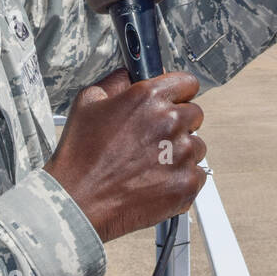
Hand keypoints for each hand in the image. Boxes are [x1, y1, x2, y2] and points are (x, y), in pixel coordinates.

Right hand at [44, 68, 205, 242]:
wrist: (78, 201)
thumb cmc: (80, 154)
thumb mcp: (88, 101)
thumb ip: (116, 81)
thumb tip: (131, 74)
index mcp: (149, 98)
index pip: (188, 83)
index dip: (179, 93)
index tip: (174, 102)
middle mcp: (170, 122)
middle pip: (195, 115)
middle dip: (179, 125)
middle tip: (154, 139)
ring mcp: (181, 154)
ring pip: (197, 146)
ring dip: (181, 152)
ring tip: (151, 164)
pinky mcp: (186, 183)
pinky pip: (198, 175)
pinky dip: (182, 179)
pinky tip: (157, 181)